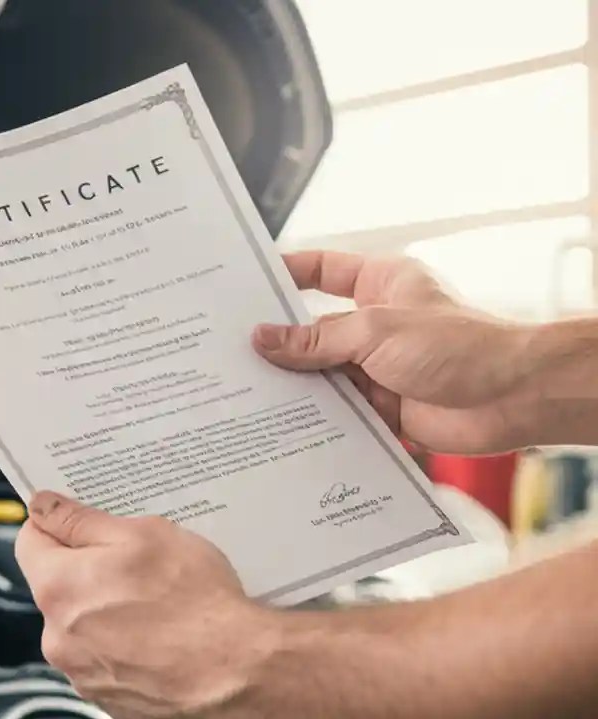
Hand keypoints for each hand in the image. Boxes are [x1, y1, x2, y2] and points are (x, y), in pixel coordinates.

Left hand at [15, 491, 277, 718]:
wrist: (239, 674)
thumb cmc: (195, 602)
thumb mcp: (141, 535)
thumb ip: (81, 520)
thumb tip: (42, 505)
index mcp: (57, 588)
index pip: (29, 541)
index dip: (53, 524)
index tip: (78, 520)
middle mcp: (57, 637)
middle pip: (57, 586)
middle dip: (88, 569)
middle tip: (135, 562)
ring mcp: (81, 674)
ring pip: (82, 625)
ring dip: (106, 610)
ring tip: (156, 604)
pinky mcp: (108, 698)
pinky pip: (104, 658)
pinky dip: (124, 645)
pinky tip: (160, 636)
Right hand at [253, 251, 534, 453]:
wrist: (512, 400)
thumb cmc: (460, 346)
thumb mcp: (375, 331)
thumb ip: (316, 338)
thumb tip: (264, 338)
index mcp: (380, 283)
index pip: (321, 270)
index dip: (285, 274)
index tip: (245, 284)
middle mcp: (375, 322)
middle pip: (314, 327)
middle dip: (279, 338)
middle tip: (231, 345)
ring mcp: (377, 365)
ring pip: (321, 372)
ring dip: (294, 382)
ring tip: (246, 389)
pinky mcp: (381, 404)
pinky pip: (338, 409)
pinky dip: (315, 416)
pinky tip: (281, 422)